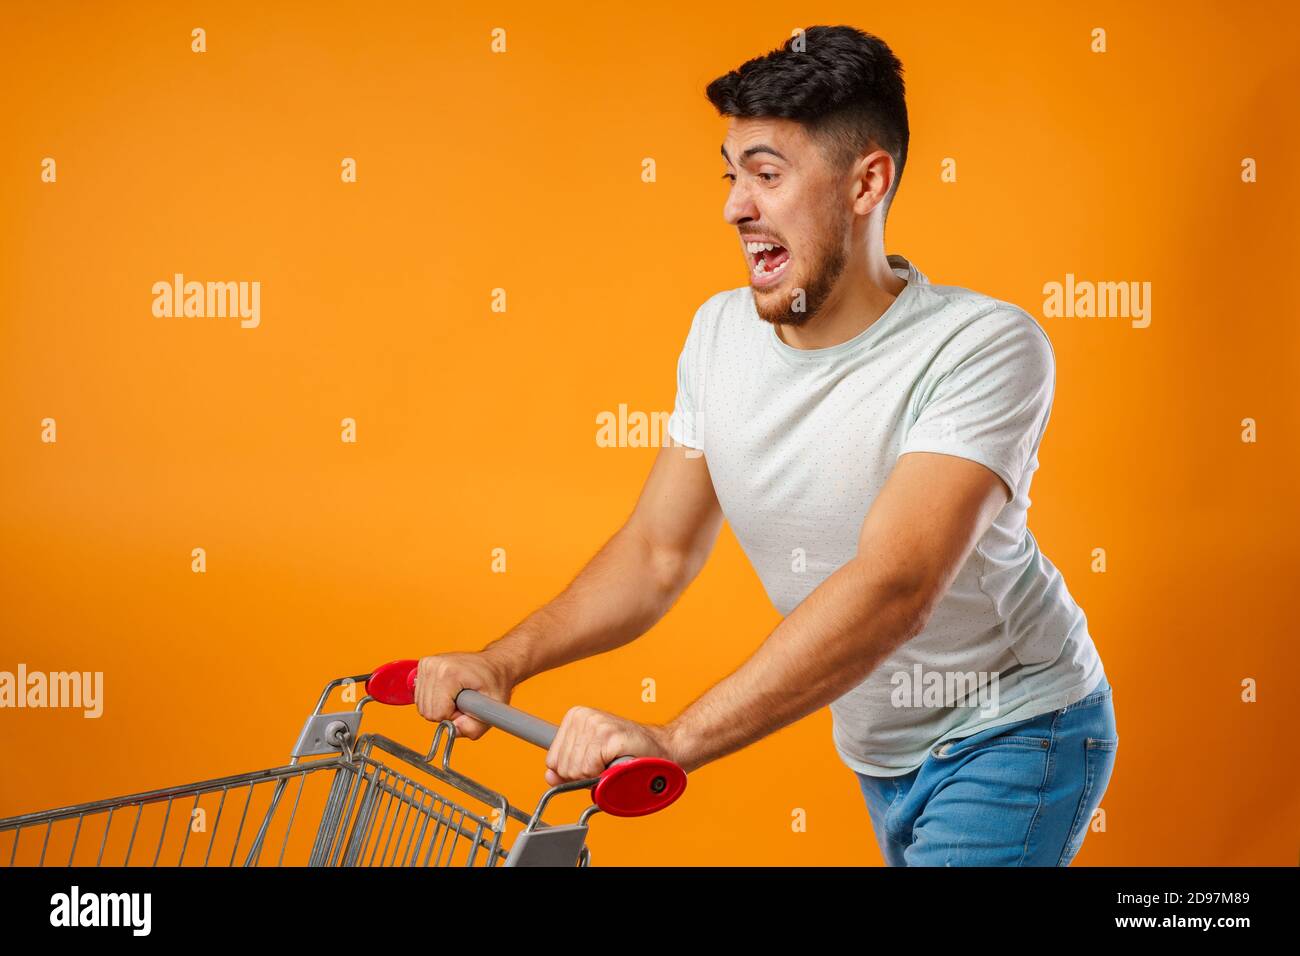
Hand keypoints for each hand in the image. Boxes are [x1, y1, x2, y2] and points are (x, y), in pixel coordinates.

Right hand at [412, 651, 514, 738]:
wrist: (494, 663)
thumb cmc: (495, 681)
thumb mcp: (494, 708)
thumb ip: (474, 728)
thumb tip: (452, 730)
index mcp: (449, 673)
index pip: (437, 713)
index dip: (454, 716)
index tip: (468, 705)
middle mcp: (434, 666)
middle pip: (427, 711)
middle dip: (447, 713)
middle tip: (464, 701)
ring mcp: (427, 664)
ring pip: (422, 706)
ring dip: (440, 707)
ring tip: (458, 695)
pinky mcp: (424, 666)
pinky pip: (421, 697)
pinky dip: (435, 699)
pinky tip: (449, 691)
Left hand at [543, 706, 677, 786]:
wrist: (662, 750)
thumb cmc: (629, 754)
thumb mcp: (590, 758)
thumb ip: (567, 766)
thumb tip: (550, 776)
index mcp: (574, 717)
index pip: (553, 760)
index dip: (572, 772)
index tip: (593, 763)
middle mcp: (582, 716)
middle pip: (563, 767)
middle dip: (584, 775)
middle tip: (605, 764)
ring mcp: (595, 723)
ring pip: (576, 770)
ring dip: (596, 775)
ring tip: (612, 762)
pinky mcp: (609, 734)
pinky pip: (591, 769)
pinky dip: (604, 774)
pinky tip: (617, 762)